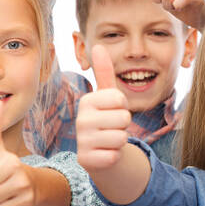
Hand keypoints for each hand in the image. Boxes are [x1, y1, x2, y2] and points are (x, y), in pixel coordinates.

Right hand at [76, 45, 132, 172]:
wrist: (99, 152)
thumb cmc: (106, 120)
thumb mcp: (106, 96)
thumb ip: (104, 72)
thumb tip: (99, 45)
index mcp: (87, 101)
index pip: (120, 99)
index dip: (123, 107)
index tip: (113, 111)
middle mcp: (81, 119)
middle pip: (124, 118)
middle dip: (124, 126)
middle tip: (112, 128)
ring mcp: (82, 140)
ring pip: (121, 138)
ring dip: (120, 141)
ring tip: (109, 140)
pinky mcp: (86, 160)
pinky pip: (114, 156)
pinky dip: (114, 156)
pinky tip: (105, 153)